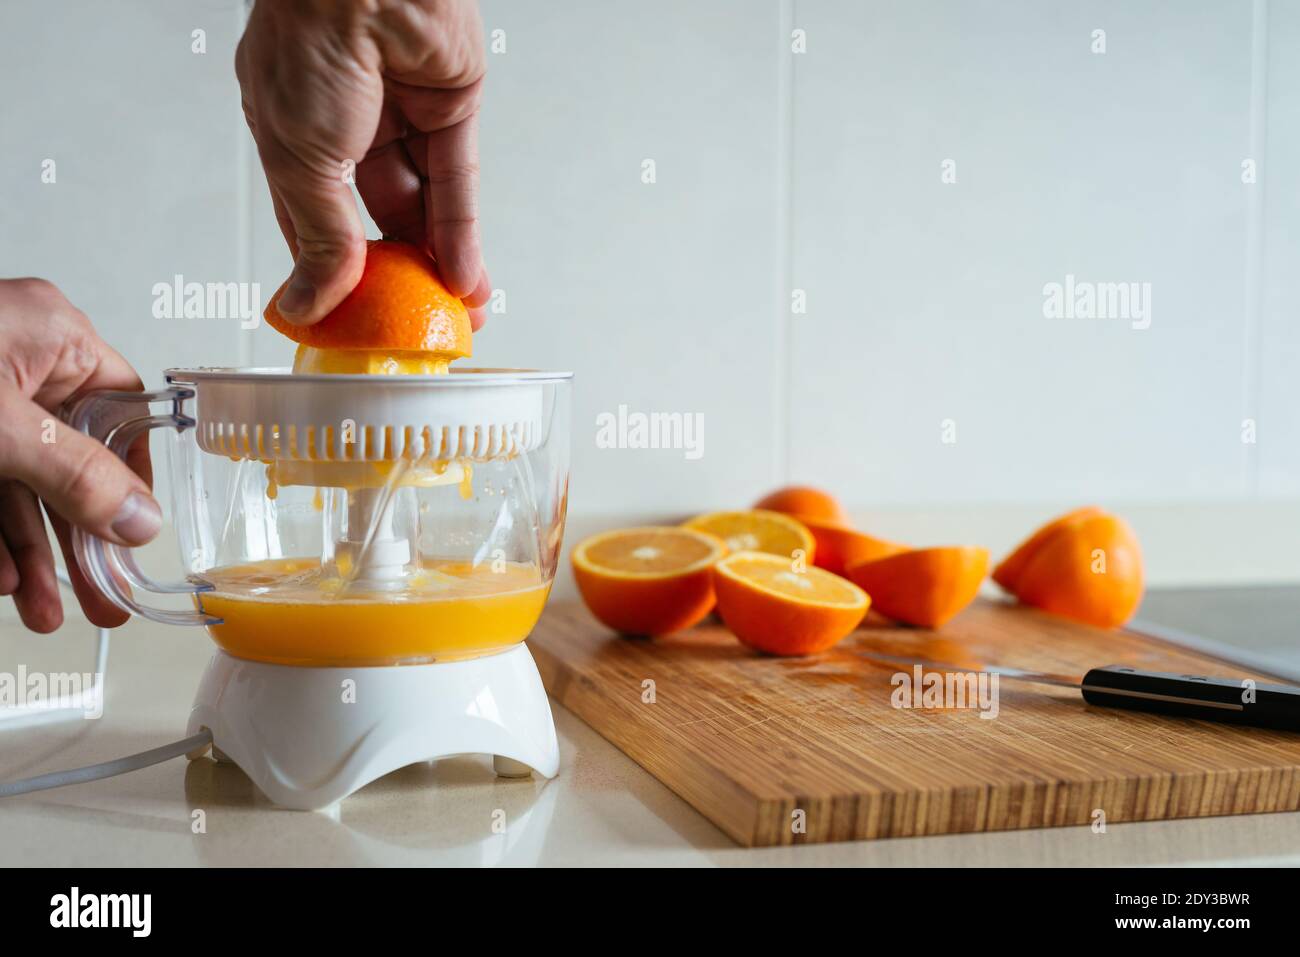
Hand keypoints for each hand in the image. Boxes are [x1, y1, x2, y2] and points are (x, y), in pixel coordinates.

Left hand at [0, 278, 158, 632]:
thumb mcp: (2, 432)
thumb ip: (76, 478)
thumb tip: (140, 519)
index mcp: (49, 333)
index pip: (121, 406)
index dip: (134, 474)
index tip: (136, 532)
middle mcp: (15, 360)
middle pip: (70, 461)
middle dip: (79, 538)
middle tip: (103, 595)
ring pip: (20, 485)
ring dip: (33, 554)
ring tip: (46, 609)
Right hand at [236, 0, 490, 327]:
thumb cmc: (310, 38)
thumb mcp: (300, 160)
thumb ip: (320, 237)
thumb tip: (309, 302)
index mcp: (289, 127)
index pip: (313, 218)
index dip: (333, 272)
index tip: (349, 322)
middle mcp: (344, 119)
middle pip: (376, 216)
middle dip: (399, 274)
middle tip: (412, 324)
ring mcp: (399, 111)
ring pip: (422, 201)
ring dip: (439, 260)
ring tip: (454, 314)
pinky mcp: (450, 102)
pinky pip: (456, 179)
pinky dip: (462, 231)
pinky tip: (465, 277)